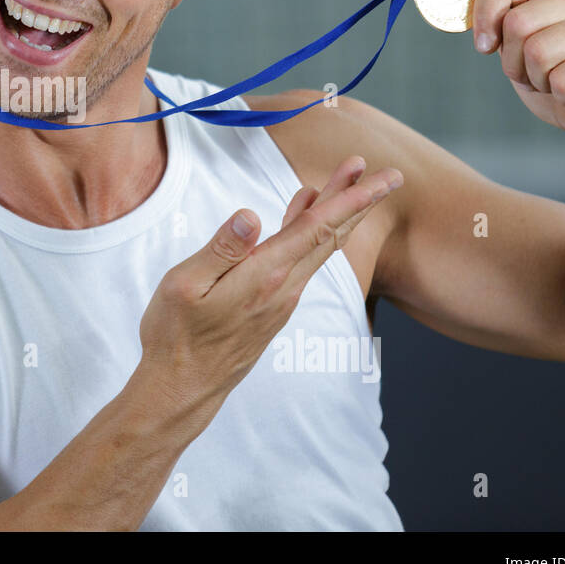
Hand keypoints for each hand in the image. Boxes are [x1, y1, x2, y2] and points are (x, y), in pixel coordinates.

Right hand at [136, 155, 400, 415]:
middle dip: (359, 200)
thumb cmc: (175, 335)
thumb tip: (250, 215)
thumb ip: (220, 248)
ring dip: (339, 215)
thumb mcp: (185, 285)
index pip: (317, 228)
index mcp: (264, 276)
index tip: (384, 177)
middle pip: (330, 235)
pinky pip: (303, 262)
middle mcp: (282, 288)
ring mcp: (281, 300)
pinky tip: (304, 219)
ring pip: (319, 249)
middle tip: (389, 174)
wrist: (181, 389)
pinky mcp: (273, 309)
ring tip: (351, 185)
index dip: (352, 197)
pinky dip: (313, 235)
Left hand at [471, 0, 564, 157]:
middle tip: (537, 75)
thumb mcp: (516, 51)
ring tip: (561, 83)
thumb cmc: (556, 82)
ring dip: (538, 81)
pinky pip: (561, 80)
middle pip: (516, 24)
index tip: (485, 47)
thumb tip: (460, 6)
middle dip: (514, 62)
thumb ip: (496, 26)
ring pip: (537, 52)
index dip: (483, 14)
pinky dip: (562, 97)